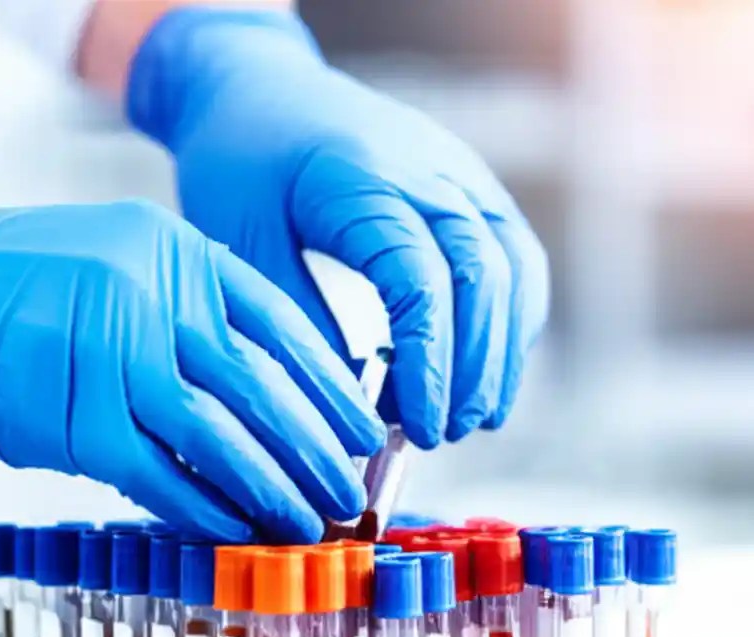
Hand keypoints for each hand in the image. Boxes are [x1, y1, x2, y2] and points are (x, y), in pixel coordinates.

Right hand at [0, 181, 383, 542]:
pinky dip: (203, 506)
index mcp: (177, 253)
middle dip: (315, 447)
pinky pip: (158, 474)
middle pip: (262, 385)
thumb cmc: (10, 279)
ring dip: (272, 487)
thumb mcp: (118, 261)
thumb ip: (185, 317)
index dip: (331, 384)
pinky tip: (236, 527)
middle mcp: (153, 296)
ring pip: (220, 435)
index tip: (363, 429)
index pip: (282, 325)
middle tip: (348, 489)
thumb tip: (258, 400)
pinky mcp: (69, 416)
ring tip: (307, 520)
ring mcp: (111, 354)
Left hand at [127, 9, 550, 447]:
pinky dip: (512, 316)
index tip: (416, 428)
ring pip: (514, 268)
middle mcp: (428, 171)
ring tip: (473, 416)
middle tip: (445, 433)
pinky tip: (484, 366)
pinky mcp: (471, 184)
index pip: (422, 283)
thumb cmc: (239, 163)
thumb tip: (351, 409)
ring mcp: (460, 173)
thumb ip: (299, 320)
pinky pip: (514, 255)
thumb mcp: (242, 242)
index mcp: (362, 181)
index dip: (430, 365)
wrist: (259, 85)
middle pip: (483, 277)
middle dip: (474, 368)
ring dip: (503, 349)